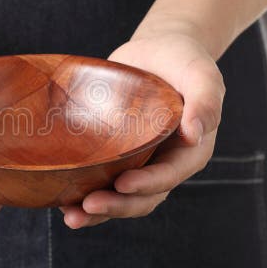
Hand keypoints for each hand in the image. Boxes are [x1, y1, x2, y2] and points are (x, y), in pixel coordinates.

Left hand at [59, 25, 224, 228]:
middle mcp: (164, 163)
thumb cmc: (183, 59)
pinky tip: (61, 201)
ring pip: (121, 197)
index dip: (147, 184)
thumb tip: (196, 134)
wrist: (157, 50)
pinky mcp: (115, 157)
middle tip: (87, 206)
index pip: (170, 175)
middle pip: (143, 197)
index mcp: (190, 151)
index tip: (122, 184)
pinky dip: (83, 195)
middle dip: (117, 206)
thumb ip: (206, 99)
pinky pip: (102, 182)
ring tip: (71, 217)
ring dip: (97, 211)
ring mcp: (139, 163)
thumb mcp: (200, 72)